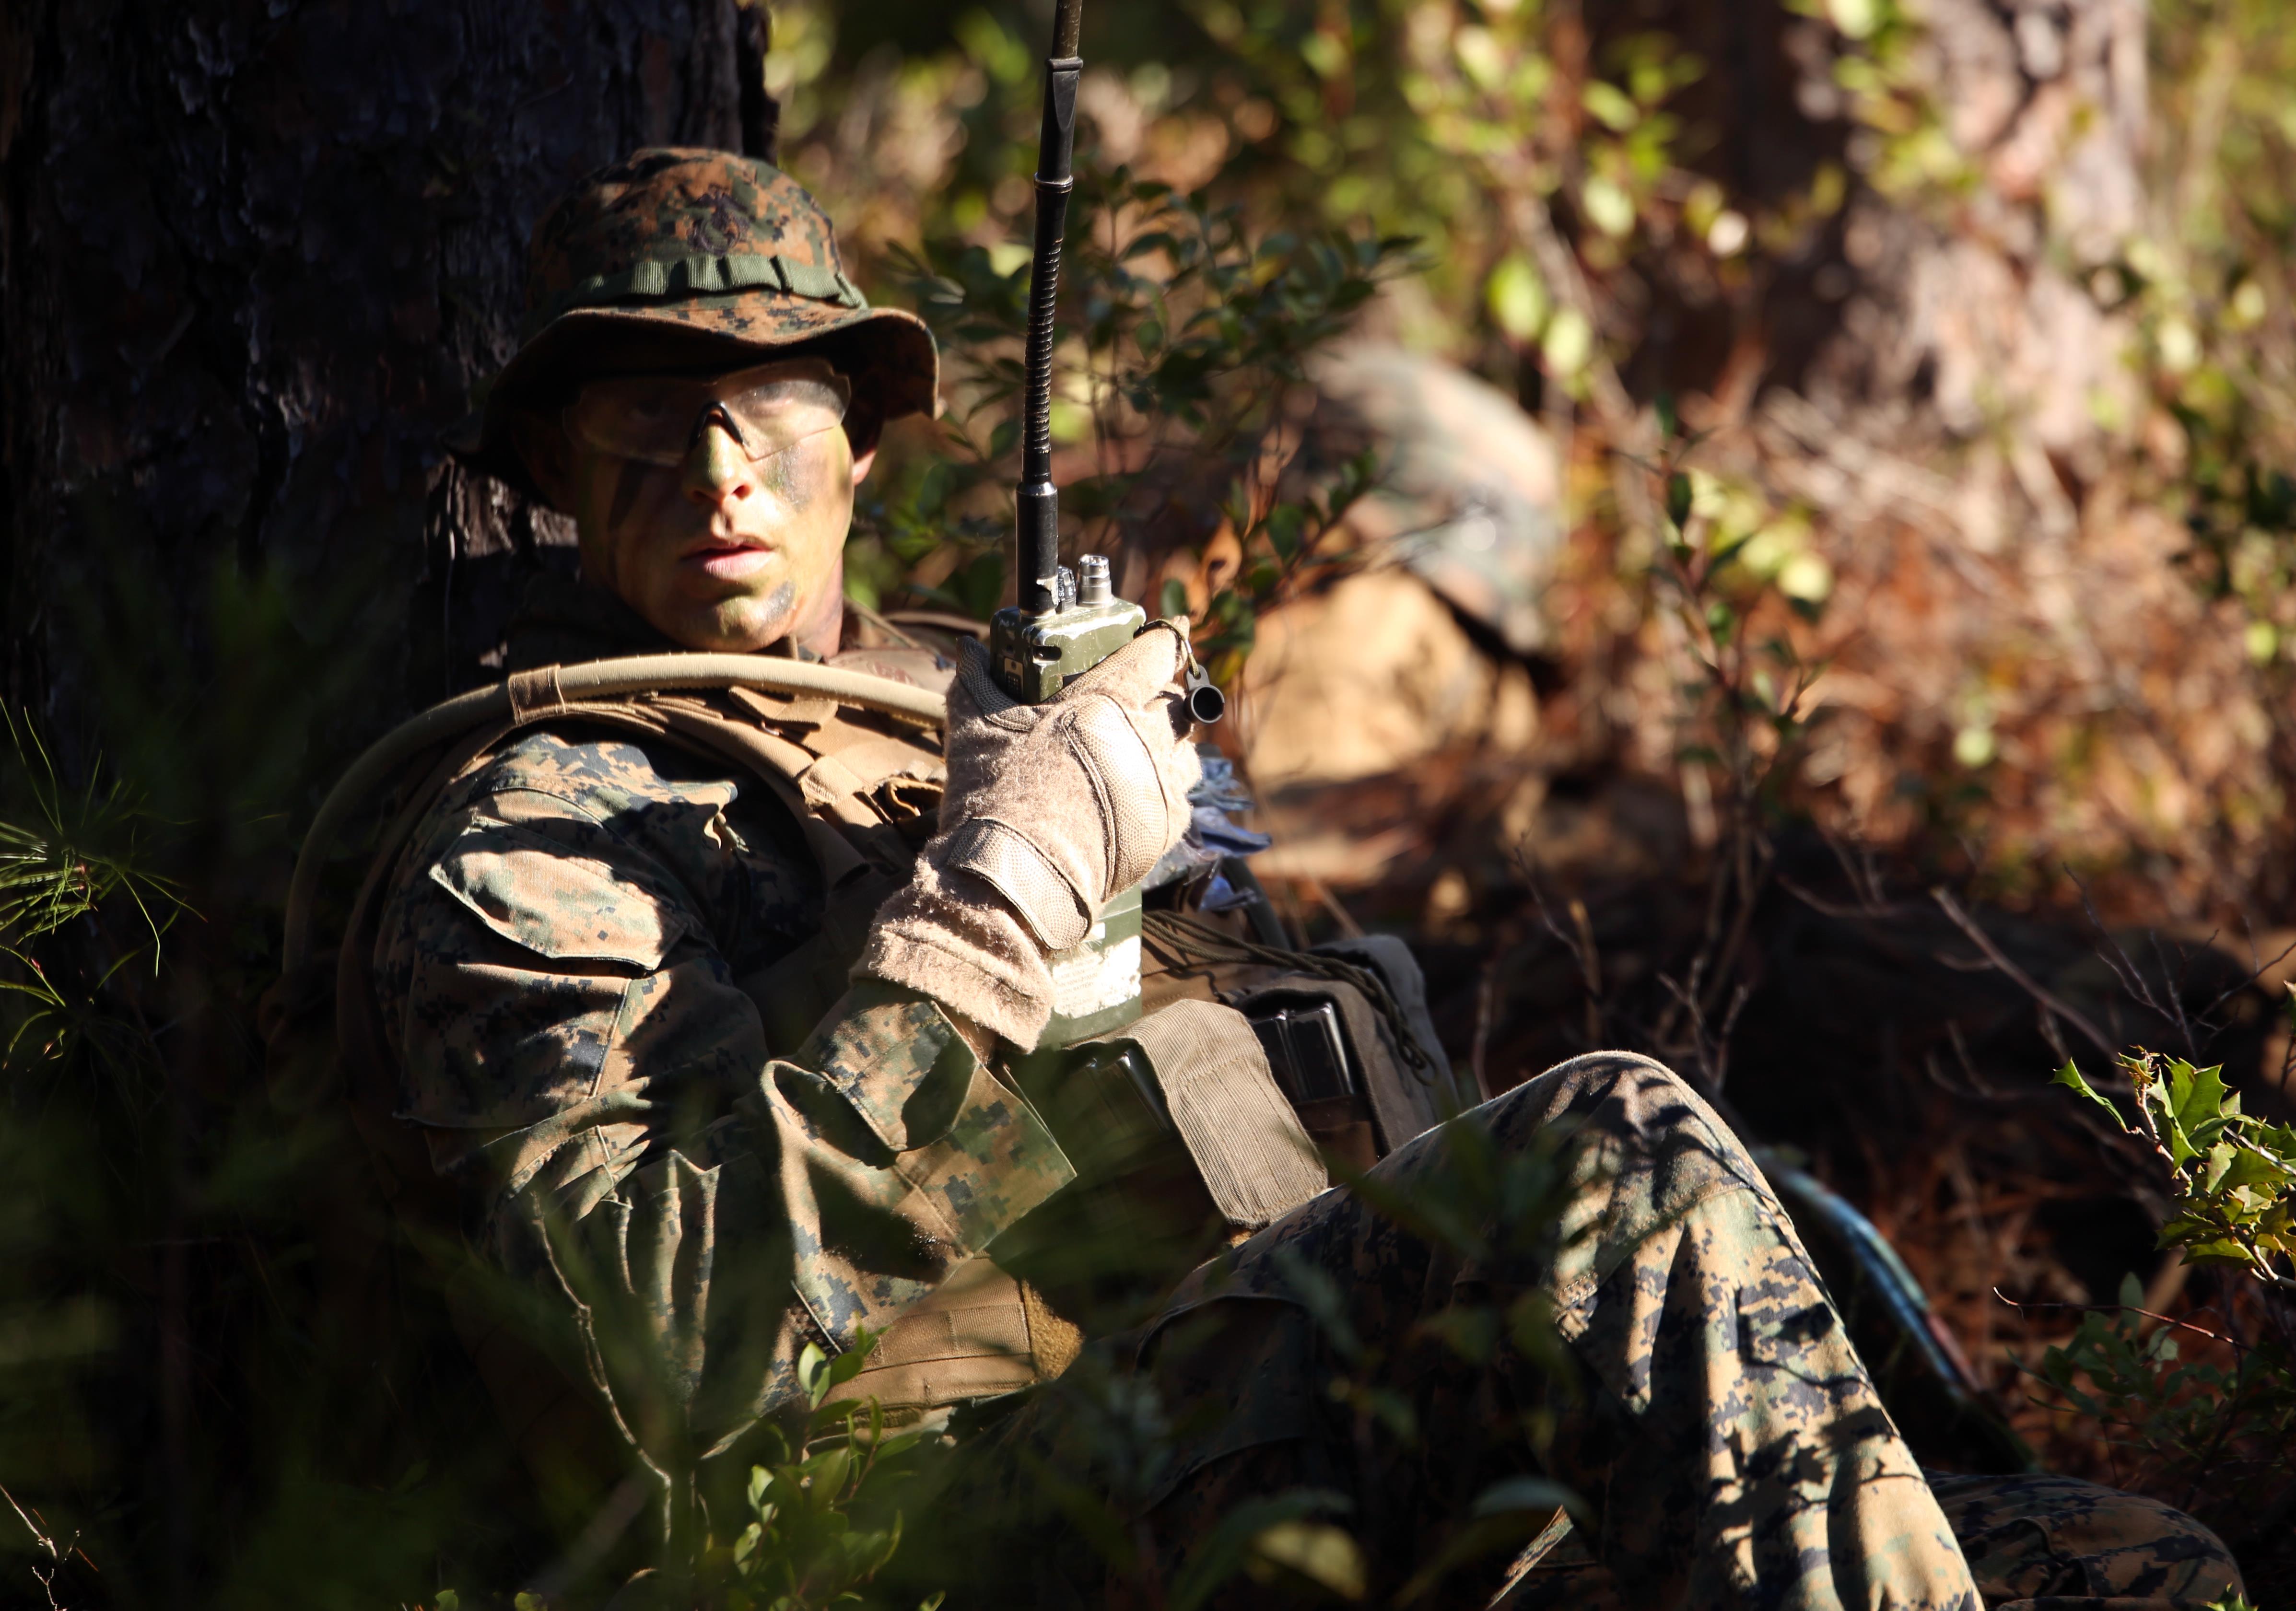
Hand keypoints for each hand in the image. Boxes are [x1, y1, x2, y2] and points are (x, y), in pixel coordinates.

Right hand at [936, 627, 1200, 948]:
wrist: (1016, 873)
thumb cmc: (995, 791)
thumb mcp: (976, 725)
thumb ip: (977, 679)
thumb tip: (966, 648)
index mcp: (1107, 699)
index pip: (1157, 653)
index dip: (1163, 641)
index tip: (1167, 635)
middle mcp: (1146, 736)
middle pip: (1179, 704)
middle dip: (1162, 699)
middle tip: (1138, 706)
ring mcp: (1161, 783)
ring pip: (1187, 752)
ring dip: (1170, 747)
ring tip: (1139, 755)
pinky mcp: (1167, 828)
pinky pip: (1183, 799)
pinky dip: (1165, 794)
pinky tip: (1137, 799)